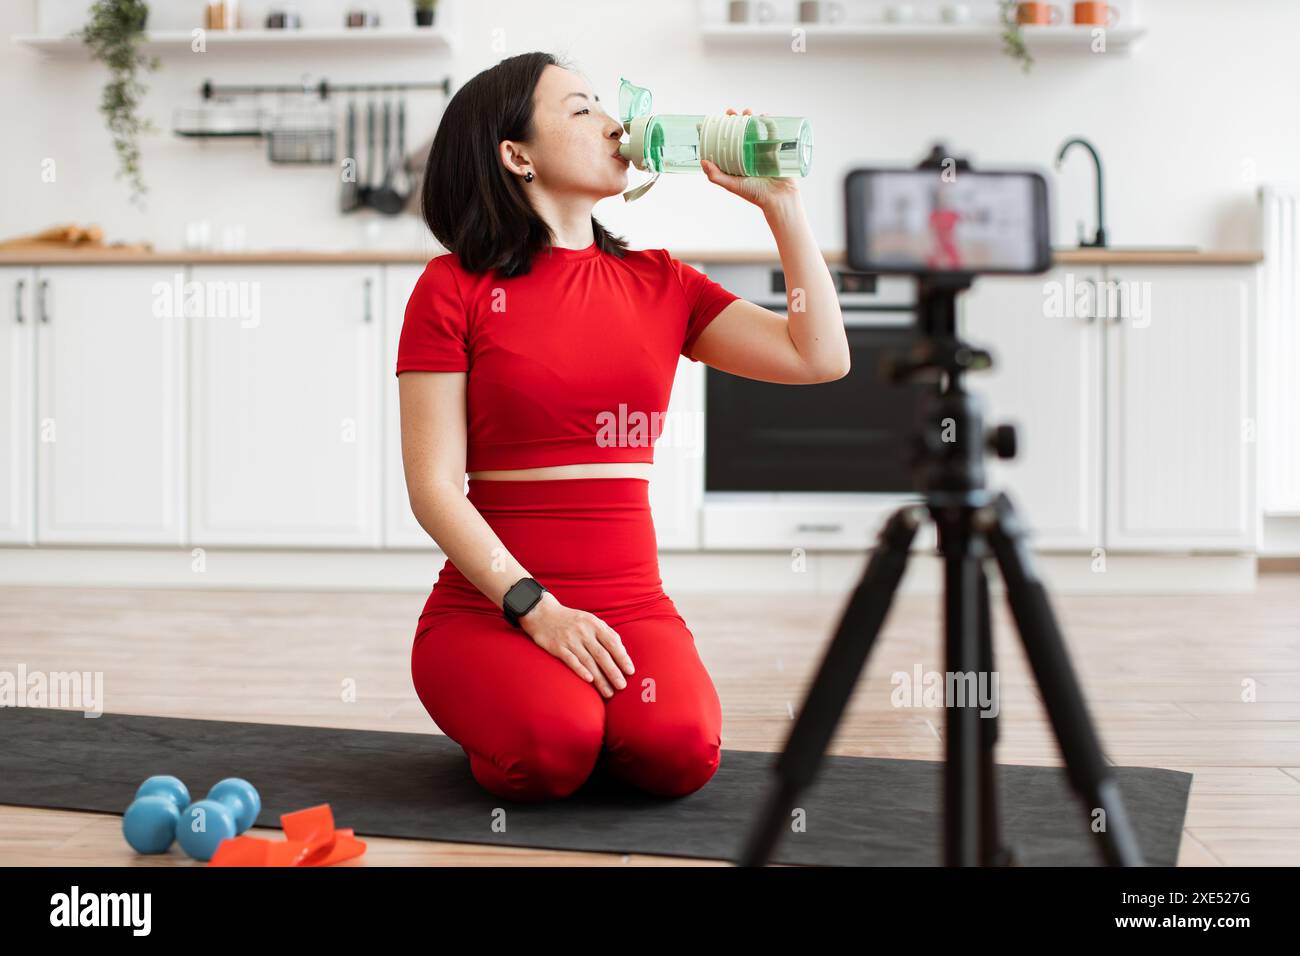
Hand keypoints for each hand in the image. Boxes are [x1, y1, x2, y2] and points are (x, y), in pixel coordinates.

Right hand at [520, 592, 634, 697]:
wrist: (542, 613)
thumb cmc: (572, 620)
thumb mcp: (591, 620)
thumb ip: (606, 633)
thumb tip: (622, 651)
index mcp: (594, 624)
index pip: (612, 642)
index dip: (622, 657)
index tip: (630, 671)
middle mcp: (583, 632)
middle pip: (602, 655)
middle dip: (613, 672)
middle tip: (622, 686)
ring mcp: (570, 640)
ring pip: (588, 661)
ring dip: (600, 678)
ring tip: (608, 692)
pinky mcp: (557, 647)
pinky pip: (571, 660)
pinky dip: (580, 670)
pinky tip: (589, 680)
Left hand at [700, 107, 801, 213]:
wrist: (779, 199)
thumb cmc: (755, 195)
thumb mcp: (732, 185)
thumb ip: (716, 176)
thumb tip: (702, 161)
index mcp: (737, 163)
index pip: (725, 143)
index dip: (720, 132)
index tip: (714, 121)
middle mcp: (748, 156)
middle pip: (740, 133)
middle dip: (735, 121)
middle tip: (731, 112)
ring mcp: (762, 152)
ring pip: (755, 131)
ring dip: (751, 119)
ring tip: (747, 112)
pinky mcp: (775, 151)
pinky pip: (772, 134)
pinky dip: (769, 123)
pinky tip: (764, 116)